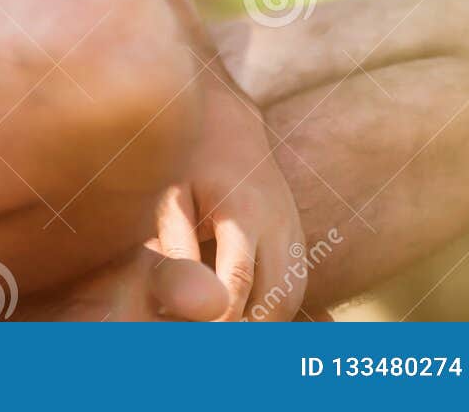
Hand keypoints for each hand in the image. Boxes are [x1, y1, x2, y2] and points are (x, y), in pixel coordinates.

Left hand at [152, 79, 306, 320]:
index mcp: (244, 209)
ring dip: (261, 326)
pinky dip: (270, 312)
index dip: (218, 321)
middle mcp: (279, 222)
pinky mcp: (296, 238)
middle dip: (245, 332)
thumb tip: (178, 300)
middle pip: (276, 300)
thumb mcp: (171, 194)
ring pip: (290, 299)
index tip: (193, 344)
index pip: (239, 281)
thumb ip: (175, 243)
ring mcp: (293, 230)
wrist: (228, 121)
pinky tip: (239, 320)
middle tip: (206, 346)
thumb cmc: (188, 158)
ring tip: (220, 335)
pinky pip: (294, 289)